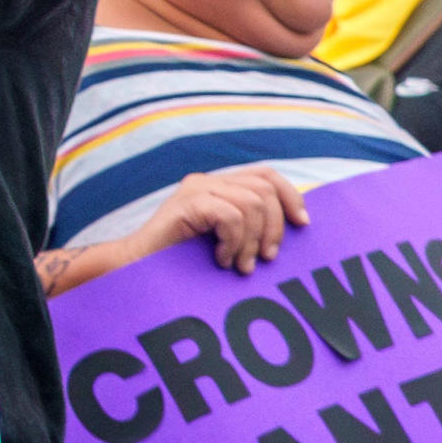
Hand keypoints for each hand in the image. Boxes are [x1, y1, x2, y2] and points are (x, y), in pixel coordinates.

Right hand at [150, 163, 304, 274]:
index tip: (302, 225)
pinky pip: (231, 216)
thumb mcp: (225, 238)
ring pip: (252, 204)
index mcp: (218, 185)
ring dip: (253, 241)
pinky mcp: (187, 203)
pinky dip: (234, 242)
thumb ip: (249, 224)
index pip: (266, 174)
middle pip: (265, 189)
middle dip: (275, 227)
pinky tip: (222, 259)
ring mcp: (195, 189)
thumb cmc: (184, 260)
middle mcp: (207, 181)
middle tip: (267, 258)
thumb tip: (295, 224)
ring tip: (241, 265)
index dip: (291, 196)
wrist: (138, 268)